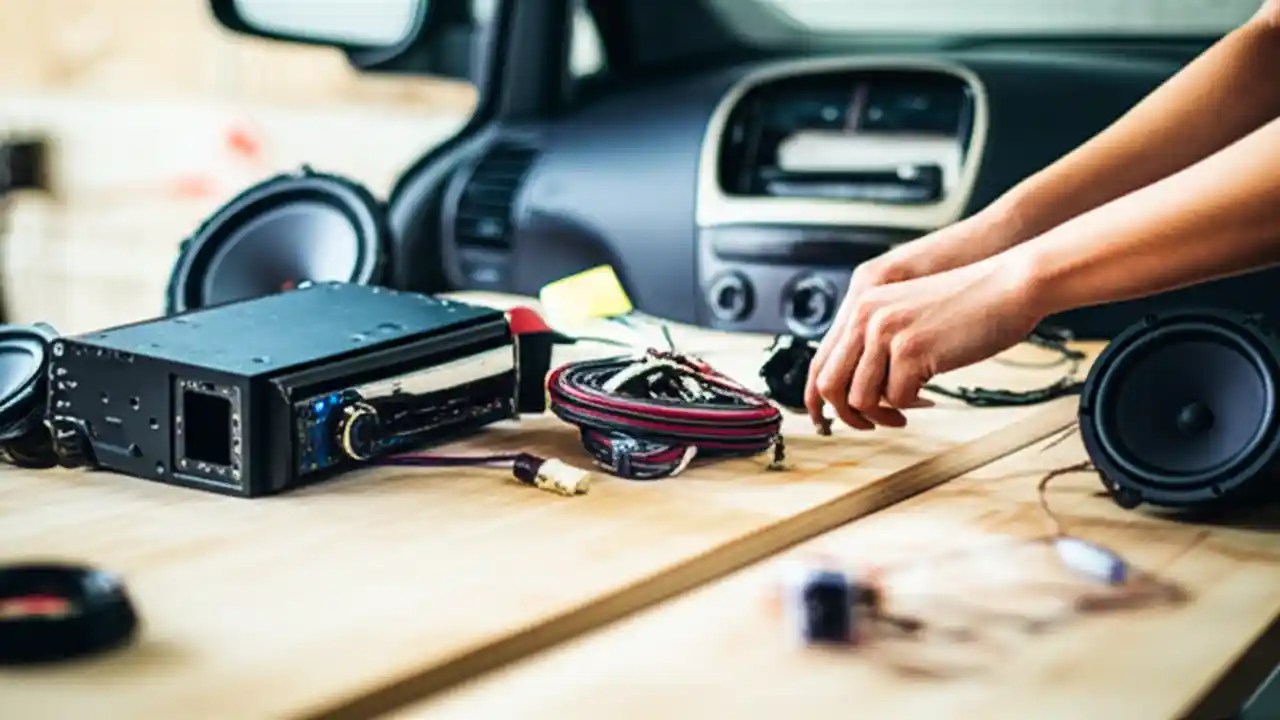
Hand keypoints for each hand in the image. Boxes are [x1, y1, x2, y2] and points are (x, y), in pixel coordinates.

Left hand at [803, 256, 1041, 429]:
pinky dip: (910, 405)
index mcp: (862, 305)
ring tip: (906, 410)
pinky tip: (929, 396)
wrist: (1010, 285)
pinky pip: (896, 398)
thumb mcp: (908, 312)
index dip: (816, 398)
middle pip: (829, 385)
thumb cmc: (970, 302)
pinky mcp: (911, 350)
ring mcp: (886, 332)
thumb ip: (880, 339)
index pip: (820, 361)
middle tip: (872, 423)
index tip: (826, 420)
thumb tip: (862, 385)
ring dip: (883, 413)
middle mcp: (865, 316)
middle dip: (848, 415)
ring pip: (860, 398)